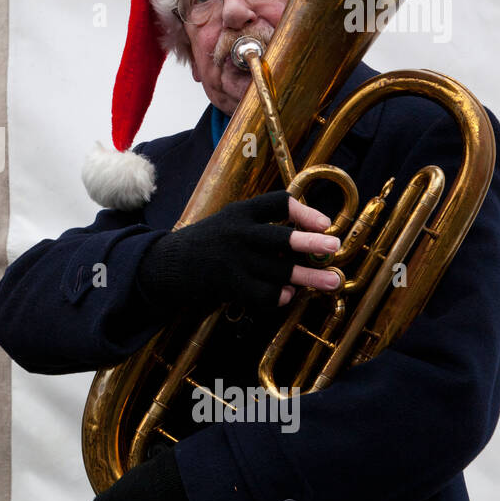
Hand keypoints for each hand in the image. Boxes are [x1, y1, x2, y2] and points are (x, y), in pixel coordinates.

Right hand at [137, 191, 341, 311]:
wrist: (165, 266)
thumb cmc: (205, 244)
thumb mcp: (227, 221)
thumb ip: (258, 223)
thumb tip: (304, 233)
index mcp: (241, 212)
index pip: (279, 203)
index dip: (304, 212)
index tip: (325, 223)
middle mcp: (239, 233)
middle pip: (282, 238)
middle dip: (311, 244)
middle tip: (334, 247)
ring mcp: (233, 260)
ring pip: (280, 272)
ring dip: (309, 278)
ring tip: (332, 282)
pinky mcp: (228, 284)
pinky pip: (263, 294)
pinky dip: (279, 297)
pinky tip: (287, 296)